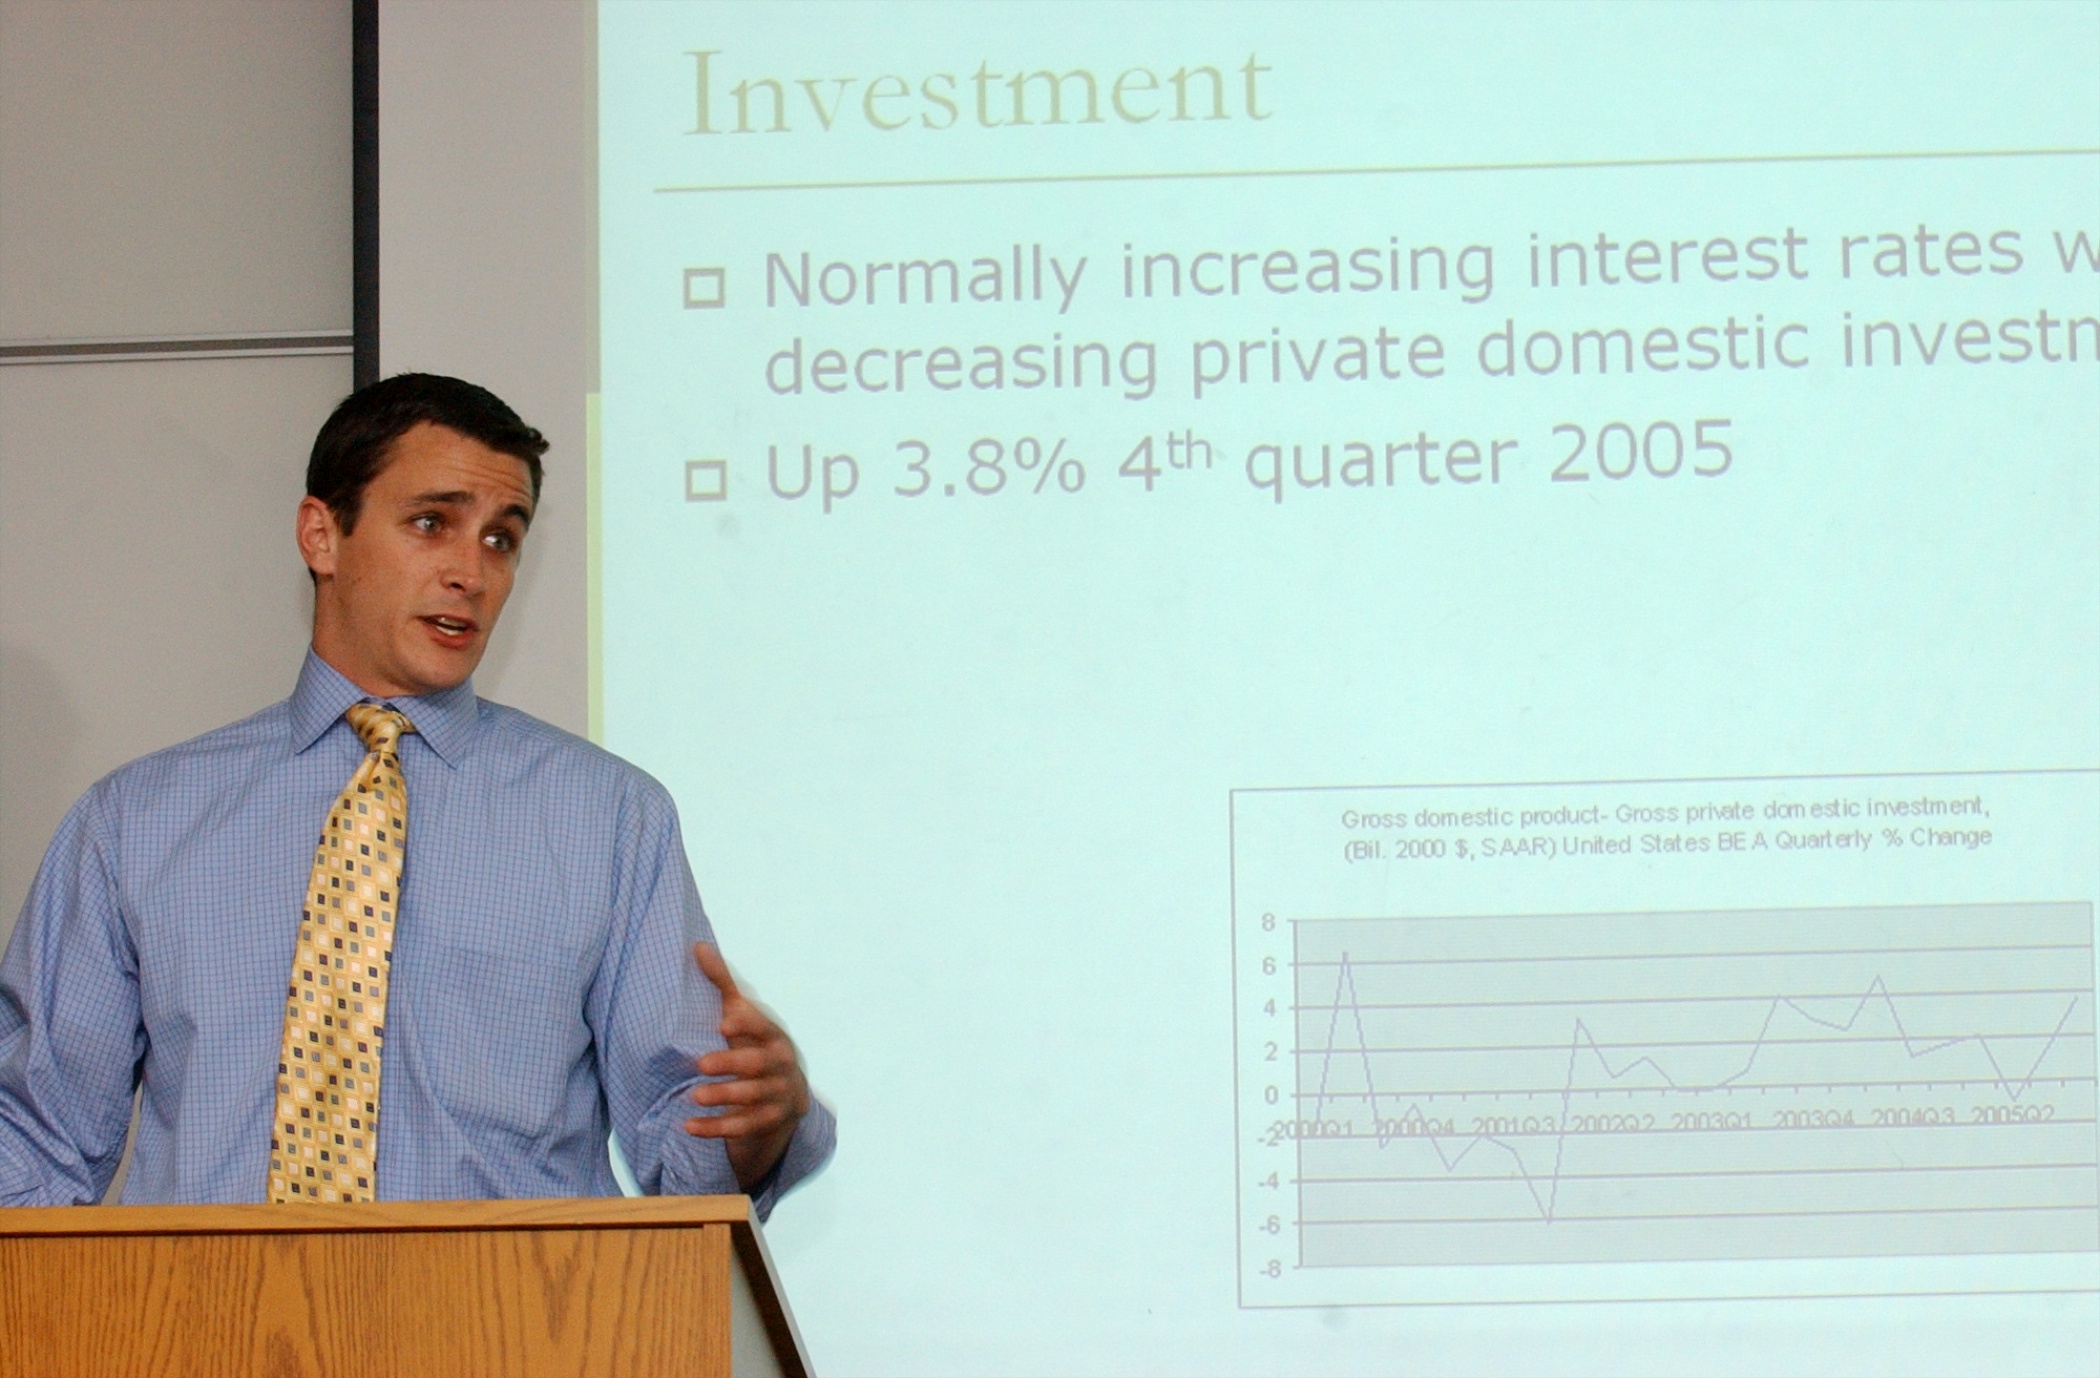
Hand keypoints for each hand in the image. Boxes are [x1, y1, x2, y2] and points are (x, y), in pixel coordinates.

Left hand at [686, 942, 811, 1190]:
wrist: (785, 1101)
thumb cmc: (755, 1049)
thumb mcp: (743, 1019)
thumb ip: (722, 986)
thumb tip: (698, 946)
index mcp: (773, 1037)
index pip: (763, 1028)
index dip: (746, 1025)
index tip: (724, 1023)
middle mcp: (780, 1066)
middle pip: (757, 1065)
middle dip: (731, 1064)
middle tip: (700, 1065)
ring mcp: (777, 1097)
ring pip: (752, 1099)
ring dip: (723, 1098)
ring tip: (693, 1097)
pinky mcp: (767, 1123)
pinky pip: (743, 1128)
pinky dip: (716, 1128)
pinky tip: (689, 1126)